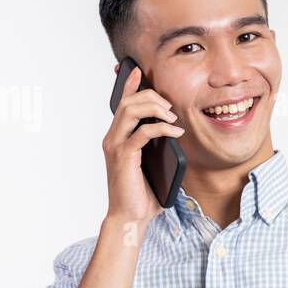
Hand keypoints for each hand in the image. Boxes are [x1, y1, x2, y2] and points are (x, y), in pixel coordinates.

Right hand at [102, 64, 184, 225]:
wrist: (130, 217)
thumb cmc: (141, 194)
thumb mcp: (152, 164)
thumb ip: (156, 147)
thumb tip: (173, 132)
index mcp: (117, 138)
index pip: (120, 104)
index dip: (128, 85)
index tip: (138, 71)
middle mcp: (113, 138)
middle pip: (127, 102)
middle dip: (150, 96)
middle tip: (170, 106)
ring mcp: (116, 147)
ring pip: (130, 111)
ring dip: (154, 108)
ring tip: (172, 117)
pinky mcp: (124, 157)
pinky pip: (142, 133)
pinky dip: (161, 129)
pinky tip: (175, 133)